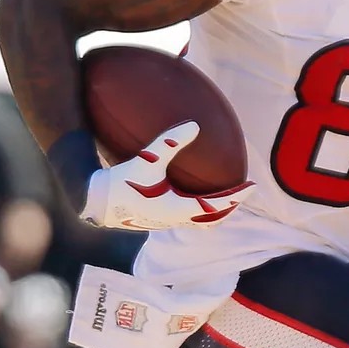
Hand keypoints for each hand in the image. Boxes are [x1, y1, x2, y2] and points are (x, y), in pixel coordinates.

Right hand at [80, 120, 249, 229]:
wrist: (96, 202)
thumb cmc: (121, 182)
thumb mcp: (147, 158)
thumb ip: (169, 142)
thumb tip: (194, 125)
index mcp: (179, 209)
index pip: (217, 206)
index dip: (237, 197)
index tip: (252, 186)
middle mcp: (175, 220)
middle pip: (212, 219)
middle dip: (228, 208)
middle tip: (240, 193)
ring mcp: (165, 222)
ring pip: (198, 221)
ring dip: (212, 210)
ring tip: (220, 195)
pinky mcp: (155, 219)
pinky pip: (184, 216)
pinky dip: (196, 208)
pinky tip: (187, 191)